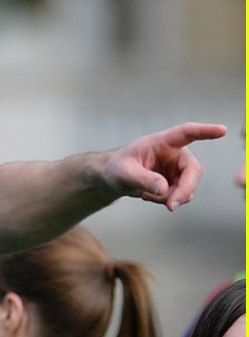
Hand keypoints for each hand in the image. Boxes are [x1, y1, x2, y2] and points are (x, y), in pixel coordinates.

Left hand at [101, 122, 225, 210]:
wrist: (114, 179)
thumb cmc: (117, 168)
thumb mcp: (124, 173)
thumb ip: (143, 179)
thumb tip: (164, 189)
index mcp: (162, 142)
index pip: (187, 133)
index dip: (205, 131)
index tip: (221, 130)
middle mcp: (175, 154)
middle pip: (193, 170)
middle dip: (185, 189)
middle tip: (171, 205)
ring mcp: (178, 169)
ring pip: (188, 186)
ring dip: (170, 197)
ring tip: (146, 195)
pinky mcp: (177, 182)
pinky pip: (180, 195)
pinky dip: (166, 200)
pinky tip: (149, 196)